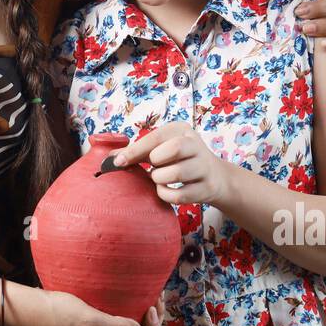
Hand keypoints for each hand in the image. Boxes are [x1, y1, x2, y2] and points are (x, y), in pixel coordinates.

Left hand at [113, 122, 232, 206]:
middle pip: (171, 150)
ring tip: (159, 178)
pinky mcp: (207, 188)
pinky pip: (179, 195)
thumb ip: (137, 152)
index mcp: (181, 130)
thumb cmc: (179, 160)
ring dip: (160, 179)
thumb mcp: (161, 148)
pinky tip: (164, 191)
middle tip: (153, 168)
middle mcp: (196, 144)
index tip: (118, 162)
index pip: (155, 137)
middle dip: (155, 163)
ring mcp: (204, 166)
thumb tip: (108, 159)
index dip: (135, 150)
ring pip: (176, 173)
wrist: (216, 177)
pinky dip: (166, 195)